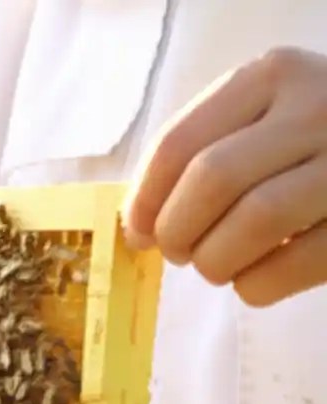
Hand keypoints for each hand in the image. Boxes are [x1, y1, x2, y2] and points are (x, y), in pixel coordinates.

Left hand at [123, 47, 326, 306]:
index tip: (138, 231)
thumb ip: (200, 155)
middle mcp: (316, 108)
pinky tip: (254, 281)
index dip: (145, 199)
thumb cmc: (308, 143)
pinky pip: (295, 264)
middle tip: (178, 252)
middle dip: (178, 231)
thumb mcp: (260, 119)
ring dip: (216, 260)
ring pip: (255, 220)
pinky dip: (257, 285)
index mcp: (273, 76)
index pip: (179, 142)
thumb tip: (136, 228)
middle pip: (213, 179)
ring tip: (216, 267)